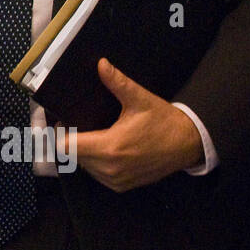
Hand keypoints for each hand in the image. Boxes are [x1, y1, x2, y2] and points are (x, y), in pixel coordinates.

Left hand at [67, 59, 203, 192]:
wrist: (188, 144)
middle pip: (72, 157)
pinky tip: (101, 149)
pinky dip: (94, 164)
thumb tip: (101, 64)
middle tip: (75, 124)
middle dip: (70, 141)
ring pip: (84, 167)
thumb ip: (117, 82)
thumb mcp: (140, 99)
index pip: (66, 146)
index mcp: (110, 147)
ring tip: (89, 135)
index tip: (63, 120)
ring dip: (82, 153)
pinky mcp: (122, 186)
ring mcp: (116, 180)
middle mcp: (110, 168)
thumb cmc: (163, 121)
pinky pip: (97, 176)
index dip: (60, 133)